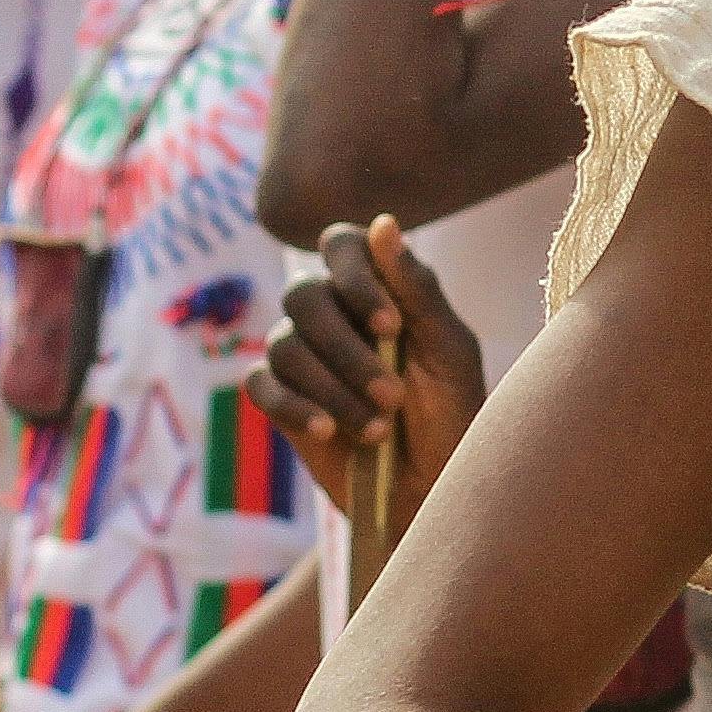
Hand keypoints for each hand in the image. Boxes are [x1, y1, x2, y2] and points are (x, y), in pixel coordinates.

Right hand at [245, 216, 487, 518]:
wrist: (432, 489)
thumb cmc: (451, 414)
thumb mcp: (449, 351)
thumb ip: (418, 289)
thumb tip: (383, 222)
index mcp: (377, 289)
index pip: (341, 245)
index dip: (355, 277)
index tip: (391, 327)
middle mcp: (333, 313)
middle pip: (304, 296)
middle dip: (347, 350)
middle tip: (394, 396)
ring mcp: (302, 354)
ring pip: (284, 345)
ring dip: (333, 389)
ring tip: (377, 429)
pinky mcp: (279, 398)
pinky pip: (260, 384)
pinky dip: (295, 406)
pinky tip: (328, 431)